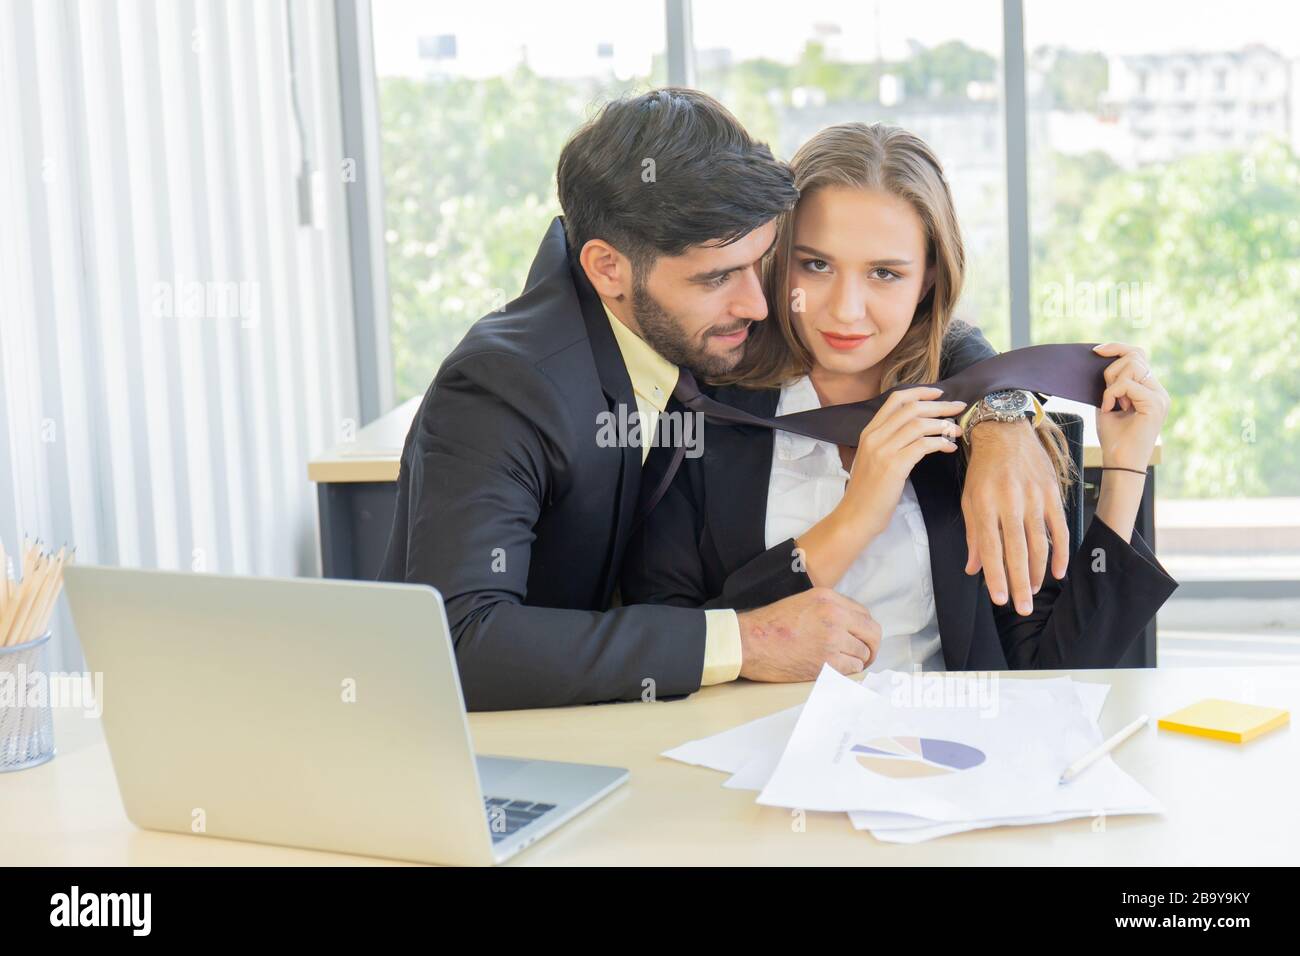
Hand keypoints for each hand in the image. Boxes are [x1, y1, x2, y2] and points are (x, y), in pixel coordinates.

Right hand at [737, 587, 881, 681]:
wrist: (749, 641)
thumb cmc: (770, 624)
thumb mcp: (802, 602)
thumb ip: (829, 609)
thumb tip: (850, 625)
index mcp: (829, 599)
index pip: (864, 615)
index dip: (864, 630)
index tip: (861, 639)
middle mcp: (835, 616)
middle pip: (872, 633)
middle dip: (871, 646)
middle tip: (866, 656)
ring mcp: (833, 640)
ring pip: (864, 654)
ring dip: (856, 660)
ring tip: (840, 662)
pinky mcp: (827, 663)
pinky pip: (853, 669)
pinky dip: (847, 671)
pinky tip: (834, 669)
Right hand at [842, 386, 966, 539]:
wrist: (855, 517)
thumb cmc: (867, 492)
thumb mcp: (872, 459)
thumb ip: (888, 441)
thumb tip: (916, 430)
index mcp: (869, 432)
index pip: (895, 399)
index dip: (920, 392)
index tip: (940, 393)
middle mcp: (874, 436)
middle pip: (911, 408)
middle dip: (939, 405)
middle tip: (958, 408)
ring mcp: (883, 450)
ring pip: (919, 424)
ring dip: (943, 424)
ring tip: (956, 430)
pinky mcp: (894, 466)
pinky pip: (923, 445)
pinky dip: (940, 442)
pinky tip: (949, 447)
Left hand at [962, 415, 1068, 615]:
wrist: (1005, 432)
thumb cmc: (983, 470)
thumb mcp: (969, 499)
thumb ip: (973, 535)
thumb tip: (973, 569)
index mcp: (985, 504)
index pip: (991, 548)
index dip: (996, 576)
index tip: (999, 599)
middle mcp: (1010, 502)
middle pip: (1017, 551)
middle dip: (1019, 583)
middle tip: (1021, 608)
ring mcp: (1034, 497)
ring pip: (1039, 543)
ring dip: (1038, 572)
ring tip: (1034, 592)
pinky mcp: (1051, 494)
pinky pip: (1059, 528)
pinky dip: (1060, 552)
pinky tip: (1057, 571)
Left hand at [1093, 342, 1168, 468]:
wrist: (1120, 463)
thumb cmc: (1114, 438)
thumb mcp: (1109, 403)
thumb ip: (1112, 383)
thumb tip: (1104, 360)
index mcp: (1150, 390)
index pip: (1138, 356)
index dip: (1117, 348)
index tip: (1096, 351)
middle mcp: (1159, 391)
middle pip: (1135, 356)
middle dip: (1112, 370)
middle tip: (1106, 394)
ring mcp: (1160, 397)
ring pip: (1133, 366)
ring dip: (1112, 383)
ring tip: (1110, 403)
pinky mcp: (1155, 404)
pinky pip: (1128, 385)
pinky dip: (1112, 394)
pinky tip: (1109, 409)